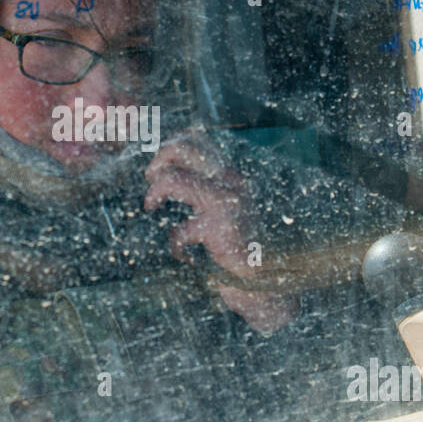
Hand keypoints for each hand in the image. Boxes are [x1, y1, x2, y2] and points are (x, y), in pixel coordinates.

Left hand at [144, 128, 298, 333]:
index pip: (196, 140)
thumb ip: (203, 193)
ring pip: (173, 179)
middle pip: (182, 148)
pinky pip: (180, 229)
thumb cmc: (242, 248)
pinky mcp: (220, 229)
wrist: (270, 281)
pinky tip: (184, 255)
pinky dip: (175, 244)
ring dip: (155, 192)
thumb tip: (163, 176)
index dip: (168, 149)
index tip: (159, 171)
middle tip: (152, 184)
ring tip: (151, 206)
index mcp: (229, 176)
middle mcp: (230, 182)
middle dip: (158, 162)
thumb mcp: (224, 211)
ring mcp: (226, 203)